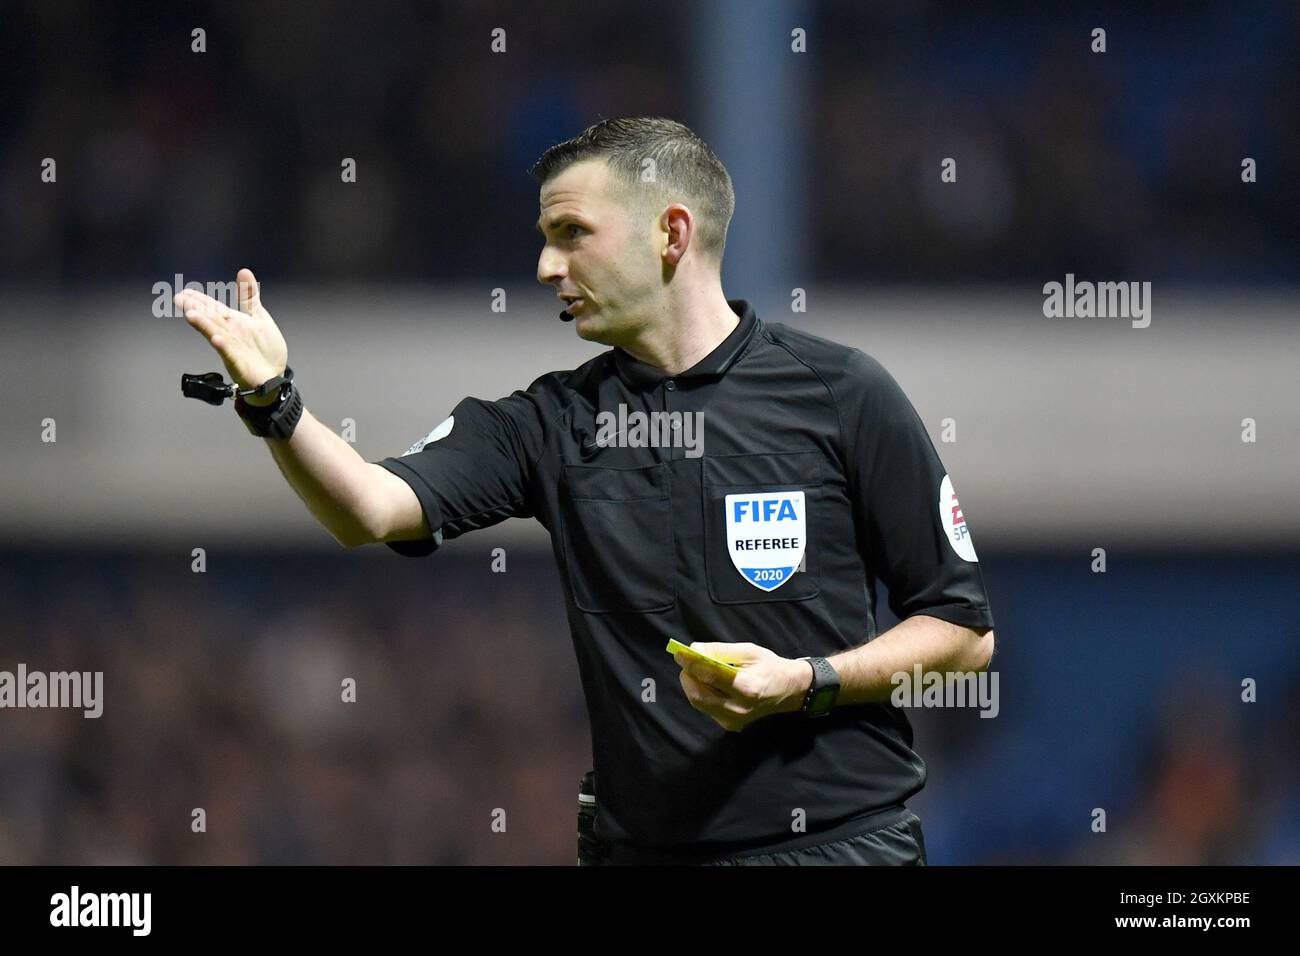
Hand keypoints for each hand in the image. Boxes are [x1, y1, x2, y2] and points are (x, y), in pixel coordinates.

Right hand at [176, 268, 288, 399]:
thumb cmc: (264, 348)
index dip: (200, 299)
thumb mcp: (258, 316)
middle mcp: (229, 333)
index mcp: (232, 321)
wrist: (274, 374)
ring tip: (191, 315)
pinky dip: (224, 347)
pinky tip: (217, 340)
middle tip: (180, 299)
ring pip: (216, 334)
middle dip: (196, 309)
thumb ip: (249, 296)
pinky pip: (230, 354)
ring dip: (204, 325)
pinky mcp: (239, 363)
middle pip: (211, 319)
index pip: (213, 308)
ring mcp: (232, 348)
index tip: (185, 292)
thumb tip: (244, 271)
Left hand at [672, 642, 811, 732]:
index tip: (680, 653)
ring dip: (692, 685)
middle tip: (686, 662)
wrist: (788, 690)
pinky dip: (702, 693)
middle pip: (699, 695)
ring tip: (696, 670)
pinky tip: (709, 683)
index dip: (692, 664)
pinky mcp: (730, 725)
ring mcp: (734, 720)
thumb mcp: (749, 651)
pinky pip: (706, 708)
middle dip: (687, 677)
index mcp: (747, 688)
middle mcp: (739, 708)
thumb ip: (721, 651)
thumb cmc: (769, 666)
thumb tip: (694, 649)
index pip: (710, 677)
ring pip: (699, 703)